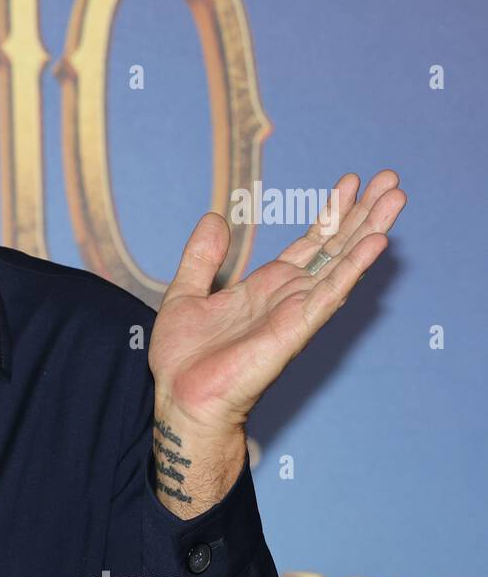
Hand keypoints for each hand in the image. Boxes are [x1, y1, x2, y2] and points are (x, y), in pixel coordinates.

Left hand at [150, 169, 407, 434]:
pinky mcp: (295, 329)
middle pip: (335, 247)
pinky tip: (375, 243)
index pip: (310, 244)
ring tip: (396, 196)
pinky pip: (329, 293)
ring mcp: (295, 312)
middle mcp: (288, 296)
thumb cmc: (183, 360)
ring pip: (341, 263)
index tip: (351, 182)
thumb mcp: (185, 294)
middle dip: (363, 213)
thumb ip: (200, 258)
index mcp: (265, 287)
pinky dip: (352, 268)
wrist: (181, 397)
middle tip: (390, 178)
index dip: (331, 214)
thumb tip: (213, 218)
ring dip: (370, 230)